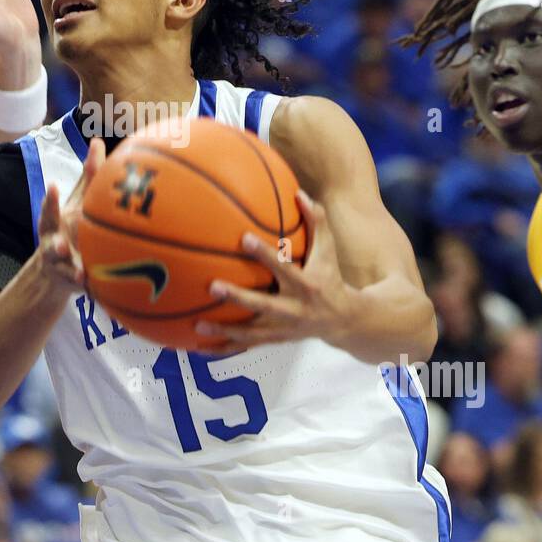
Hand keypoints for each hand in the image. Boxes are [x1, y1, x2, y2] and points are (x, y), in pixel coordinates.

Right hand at [35, 138, 104, 291]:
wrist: (54, 274)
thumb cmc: (70, 228)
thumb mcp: (77, 203)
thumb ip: (87, 176)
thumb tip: (96, 141)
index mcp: (53, 223)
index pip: (50, 209)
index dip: (51, 200)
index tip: (53, 187)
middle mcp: (52, 242)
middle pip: (48, 237)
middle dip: (52, 231)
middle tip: (58, 235)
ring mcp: (60, 264)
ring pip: (61, 265)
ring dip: (67, 264)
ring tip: (76, 268)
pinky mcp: (71, 282)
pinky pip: (79, 285)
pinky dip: (87, 286)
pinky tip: (93, 286)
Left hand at [194, 191, 351, 350]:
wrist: (344, 320)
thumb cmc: (330, 276)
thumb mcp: (329, 251)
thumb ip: (316, 221)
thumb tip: (298, 192)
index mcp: (307, 286)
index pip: (284, 268)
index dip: (265, 255)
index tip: (243, 237)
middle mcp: (294, 310)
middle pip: (263, 306)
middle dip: (238, 298)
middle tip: (212, 286)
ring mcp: (283, 329)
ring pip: (251, 334)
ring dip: (224, 332)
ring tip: (197, 325)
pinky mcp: (274, 341)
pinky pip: (245, 347)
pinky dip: (223, 349)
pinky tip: (198, 348)